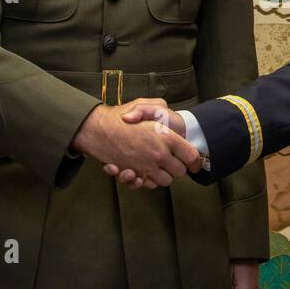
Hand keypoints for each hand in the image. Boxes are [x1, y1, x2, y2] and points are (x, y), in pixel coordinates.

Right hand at [71, 99, 197, 188]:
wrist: (96, 128)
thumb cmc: (121, 115)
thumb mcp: (144, 104)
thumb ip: (160, 108)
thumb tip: (170, 121)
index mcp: (167, 137)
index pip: (191, 156)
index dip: (193, 159)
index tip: (190, 159)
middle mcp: (159, 154)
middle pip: (179, 172)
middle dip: (176, 168)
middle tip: (169, 159)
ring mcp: (146, 166)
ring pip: (164, 181)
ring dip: (161, 176)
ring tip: (154, 165)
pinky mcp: (133, 175)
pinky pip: (146, 184)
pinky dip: (144, 181)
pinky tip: (138, 171)